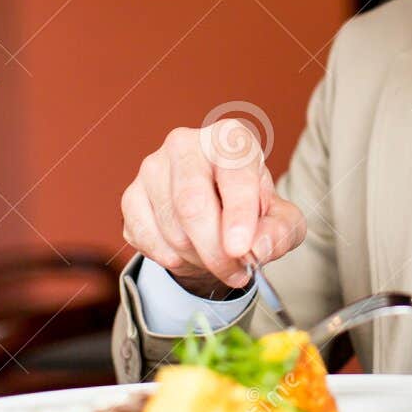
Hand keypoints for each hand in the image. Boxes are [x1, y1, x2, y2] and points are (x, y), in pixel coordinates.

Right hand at [121, 121, 305, 297]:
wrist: (215, 210)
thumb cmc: (252, 208)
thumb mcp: (281, 219)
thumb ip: (280, 231)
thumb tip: (257, 248)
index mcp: (229, 138)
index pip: (234, 176)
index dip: (238, 215)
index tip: (241, 250)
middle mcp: (186, 144)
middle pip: (192, 204)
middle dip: (215, 250)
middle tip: (236, 273)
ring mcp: (152, 168)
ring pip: (171, 228)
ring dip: (198, 258)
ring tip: (218, 258)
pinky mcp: (131, 195)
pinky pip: (146, 239)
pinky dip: (171, 259)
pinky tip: (190, 254)